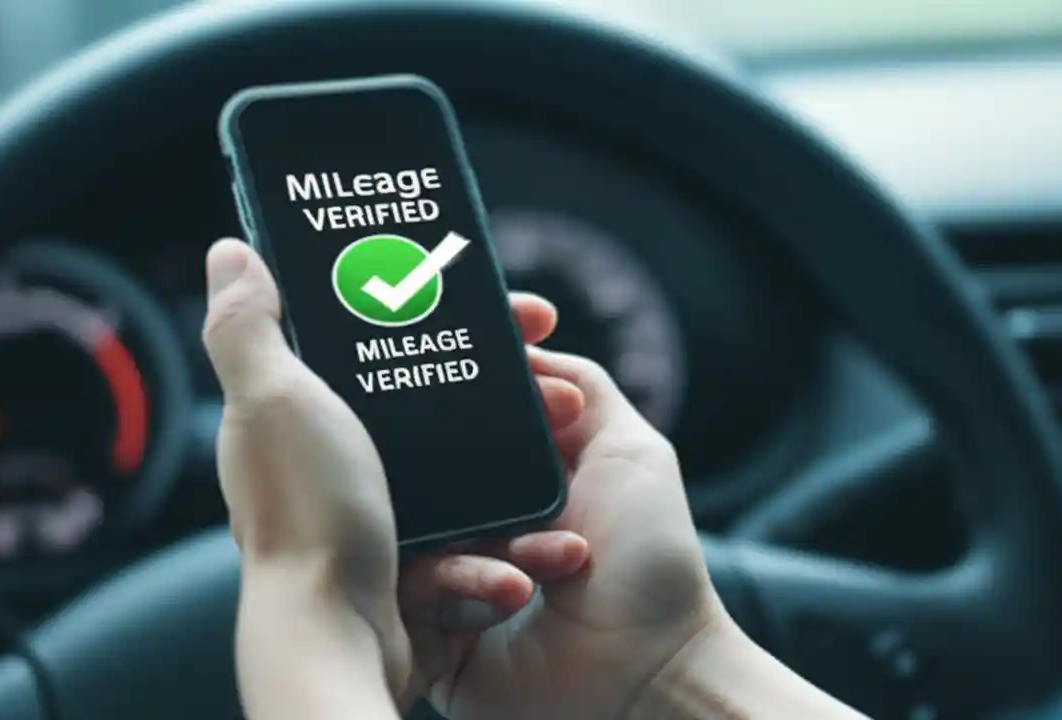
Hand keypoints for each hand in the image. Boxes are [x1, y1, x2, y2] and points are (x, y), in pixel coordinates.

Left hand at [203, 239, 591, 717]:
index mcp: (299, 409)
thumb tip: (233, 251)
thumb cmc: (306, 515)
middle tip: (554, 383)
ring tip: (565, 444)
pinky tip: (532, 535)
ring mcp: (376, 509)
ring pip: (466, 465)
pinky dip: (508, 533)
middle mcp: (334, 457)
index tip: (497, 303)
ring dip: (522, 460)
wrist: (337, 637)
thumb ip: (248, 325)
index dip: (436, 310)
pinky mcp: (412, 555)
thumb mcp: (273, 400)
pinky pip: (476, 528)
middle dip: (504, 386)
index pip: (377, 336)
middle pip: (431, 398)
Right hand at [399, 341, 720, 718]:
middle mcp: (475, 520)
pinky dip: (463, 586)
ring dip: (482, 540)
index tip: (441, 350)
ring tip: (555, 561)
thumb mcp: (633, 450)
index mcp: (512, 477)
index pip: (458, 421)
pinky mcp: (432, 632)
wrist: (650, 671)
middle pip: (420, 468)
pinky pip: (409, 591)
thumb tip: (524, 347)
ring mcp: (450, 575)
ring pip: (414, 528)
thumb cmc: (652, 561)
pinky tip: (515, 595)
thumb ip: (584, 386)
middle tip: (487, 479)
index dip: (447, 386)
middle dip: (452, 465)